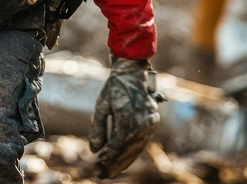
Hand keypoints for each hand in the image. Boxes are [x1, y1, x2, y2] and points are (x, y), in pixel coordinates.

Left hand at [89, 57, 159, 177]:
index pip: (119, 141)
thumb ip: (98, 128)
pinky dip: (131, 154)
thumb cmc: (115, 87)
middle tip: (100, 174)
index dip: (109, 154)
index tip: (98, 162)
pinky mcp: (152, 124)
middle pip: (128, 149)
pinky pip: (141, 144)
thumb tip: (94, 150)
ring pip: (136, 149)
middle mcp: (144, 122)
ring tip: (109, 172)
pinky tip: (121, 163)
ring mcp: (150, 124)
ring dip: (122, 162)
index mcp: (130, 115)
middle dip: (114, 163)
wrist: (134, 73)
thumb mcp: (102, 105)